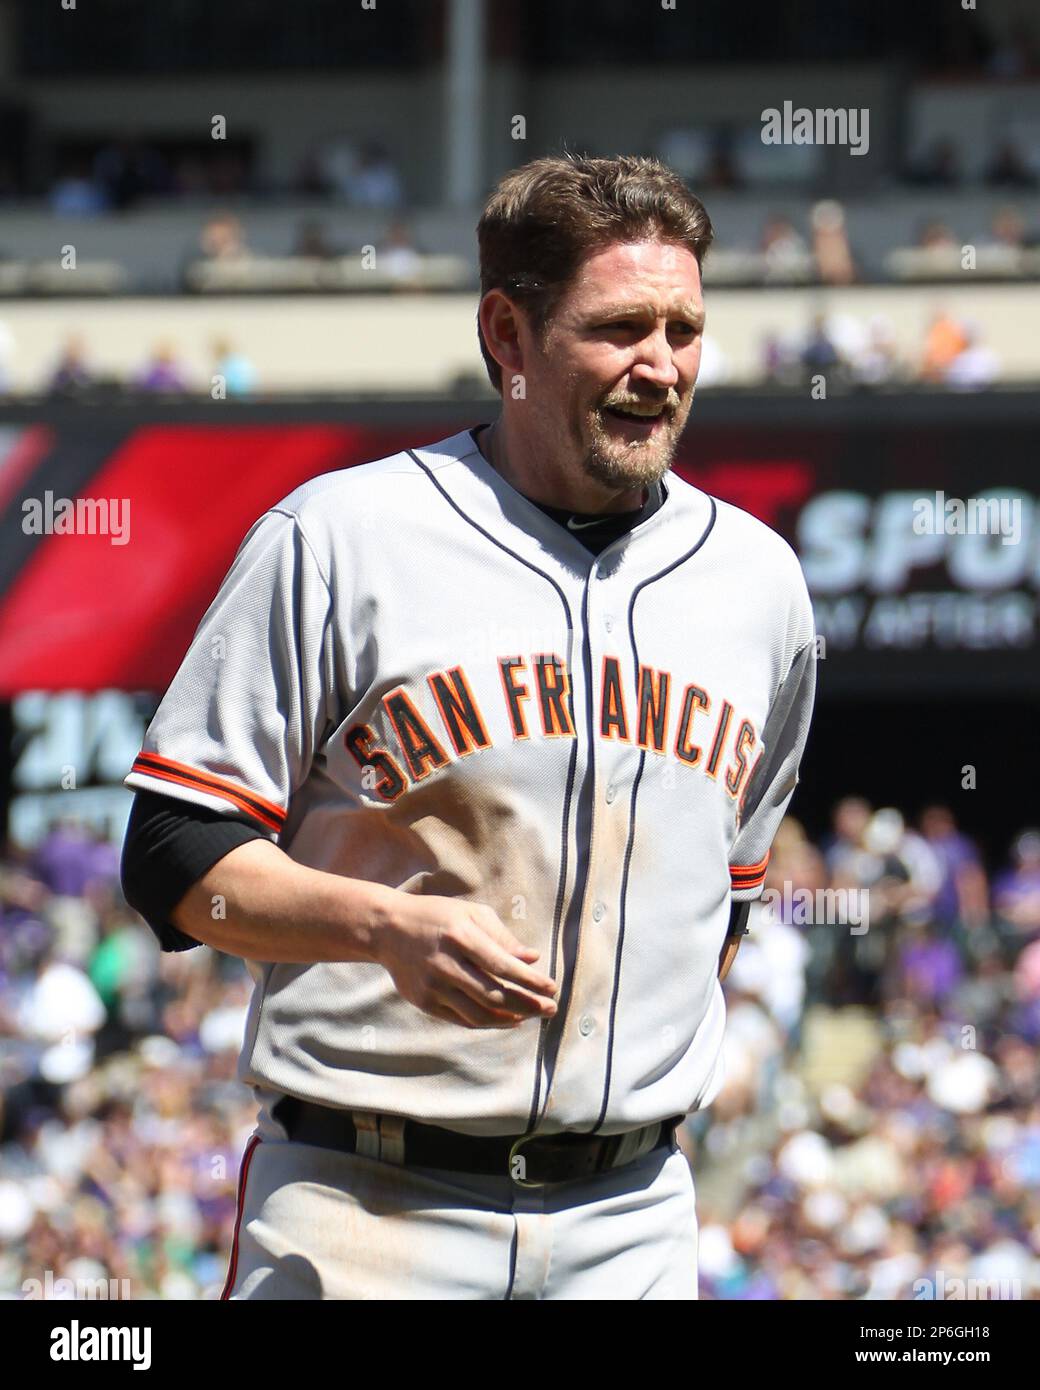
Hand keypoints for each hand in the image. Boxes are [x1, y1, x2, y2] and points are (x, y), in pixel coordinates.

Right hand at [373, 893, 558, 1029]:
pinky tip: (507, 1019)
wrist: (388, 929)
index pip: (502, 965)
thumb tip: (532, 959)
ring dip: (510, 1018)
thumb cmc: (438, 917)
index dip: (530, 981)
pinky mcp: (423, 1001)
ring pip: (479, 1013)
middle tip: (551, 1009)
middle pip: (493, 994)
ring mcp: (432, 985)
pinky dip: (488, 1022)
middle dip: (528, 1005)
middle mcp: (445, 963)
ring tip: (531, 1015)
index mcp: (460, 935)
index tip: (553, 988)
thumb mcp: (470, 914)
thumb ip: (502, 937)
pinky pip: (462, 1019)